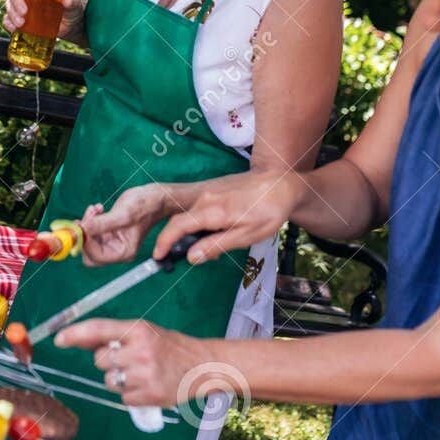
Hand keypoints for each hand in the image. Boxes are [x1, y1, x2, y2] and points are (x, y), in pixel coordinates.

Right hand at [1, 0, 84, 38]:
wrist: (71, 27)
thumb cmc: (72, 10)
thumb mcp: (74, 5)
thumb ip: (72, 1)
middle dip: (16, 1)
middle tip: (24, 12)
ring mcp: (23, 6)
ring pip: (9, 4)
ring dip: (12, 13)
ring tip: (21, 23)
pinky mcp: (21, 19)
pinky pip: (8, 18)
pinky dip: (8, 23)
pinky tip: (14, 28)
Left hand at [54, 319, 213, 407]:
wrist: (202, 365)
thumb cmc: (169, 346)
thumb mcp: (144, 332)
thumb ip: (114, 335)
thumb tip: (78, 339)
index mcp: (138, 329)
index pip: (98, 329)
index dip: (75, 334)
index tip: (59, 339)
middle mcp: (140, 351)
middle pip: (100, 360)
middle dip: (108, 361)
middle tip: (129, 359)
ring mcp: (145, 375)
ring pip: (109, 381)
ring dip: (118, 379)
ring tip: (139, 373)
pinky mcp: (150, 396)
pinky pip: (123, 398)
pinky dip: (130, 394)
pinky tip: (147, 385)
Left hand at [79, 184, 178, 265]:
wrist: (152, 196)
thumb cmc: (145, 206)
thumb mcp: (124, 214)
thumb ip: (103, 224)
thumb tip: (84, 230)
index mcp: (123, 252)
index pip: (96, 256)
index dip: (86, 242)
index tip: (82, 225)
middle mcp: (117, 250)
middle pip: (89, 252)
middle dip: (86, 234)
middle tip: (88, 217)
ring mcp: (111, 241)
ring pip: (88, 239)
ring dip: (88, 223)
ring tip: (96, 209)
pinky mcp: (108, 231)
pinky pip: (92, 230)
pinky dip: (91, 218)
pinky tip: (98, 208)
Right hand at [150, 169, 306, 264]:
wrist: (281, 182)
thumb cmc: (267, 211)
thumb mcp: (245, 235)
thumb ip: (215, 245)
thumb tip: (190, 257)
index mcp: (211, 210)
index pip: (177, 227)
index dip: (164, 242)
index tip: (158, 256)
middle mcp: (204, 198)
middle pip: (181, 222)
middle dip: (180, 242)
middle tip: (196, 257)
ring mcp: (208, 192)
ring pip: (191, 216)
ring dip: (193, 234)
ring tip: (215, 245)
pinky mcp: (213, 189)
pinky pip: (199, 209)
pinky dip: (201, 223)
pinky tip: (219, 231)